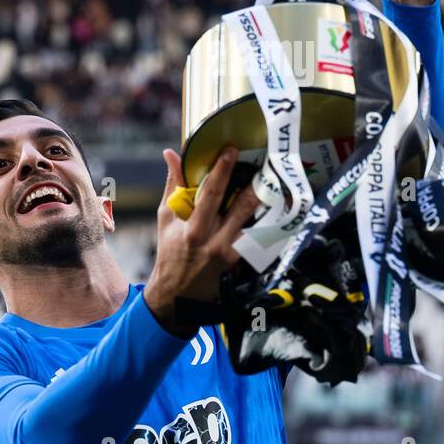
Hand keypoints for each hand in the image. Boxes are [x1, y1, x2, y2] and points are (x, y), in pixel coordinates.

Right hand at [144, 146, 257, 331]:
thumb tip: (171, 153)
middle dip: (253, 182)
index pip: (210, 193)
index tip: (231, 150)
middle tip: (264, 161)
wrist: (177, 293)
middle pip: (240, 206)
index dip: (222, 170)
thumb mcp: (166, 218)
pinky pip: (256, 238)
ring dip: (264, 201)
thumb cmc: (170, 251)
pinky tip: (277, 206)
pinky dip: (266, 222)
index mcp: (193, 228)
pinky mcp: (239, 261)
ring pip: (253, 222)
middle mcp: (214, 240)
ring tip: (274, 180)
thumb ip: (172, 185)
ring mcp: (230, 252)